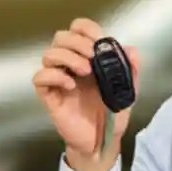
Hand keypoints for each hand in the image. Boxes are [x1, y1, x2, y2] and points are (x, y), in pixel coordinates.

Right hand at [32, 17, 139, 159]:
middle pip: (60, 37)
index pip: (78, 29)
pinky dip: (54, 76)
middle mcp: (71, 65)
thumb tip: (131, 51)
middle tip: (91, 57)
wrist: (102, 142)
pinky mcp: (50, 96)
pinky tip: (70, 85)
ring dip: (67, 58)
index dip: (85, 29)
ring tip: (85, 72)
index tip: (98, 40)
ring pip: (48, 54)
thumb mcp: (128, 91)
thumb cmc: (112, 115)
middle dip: (76, 42)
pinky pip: (40, 78)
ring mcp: (58, 80)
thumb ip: (131, 70)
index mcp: (88, 58)